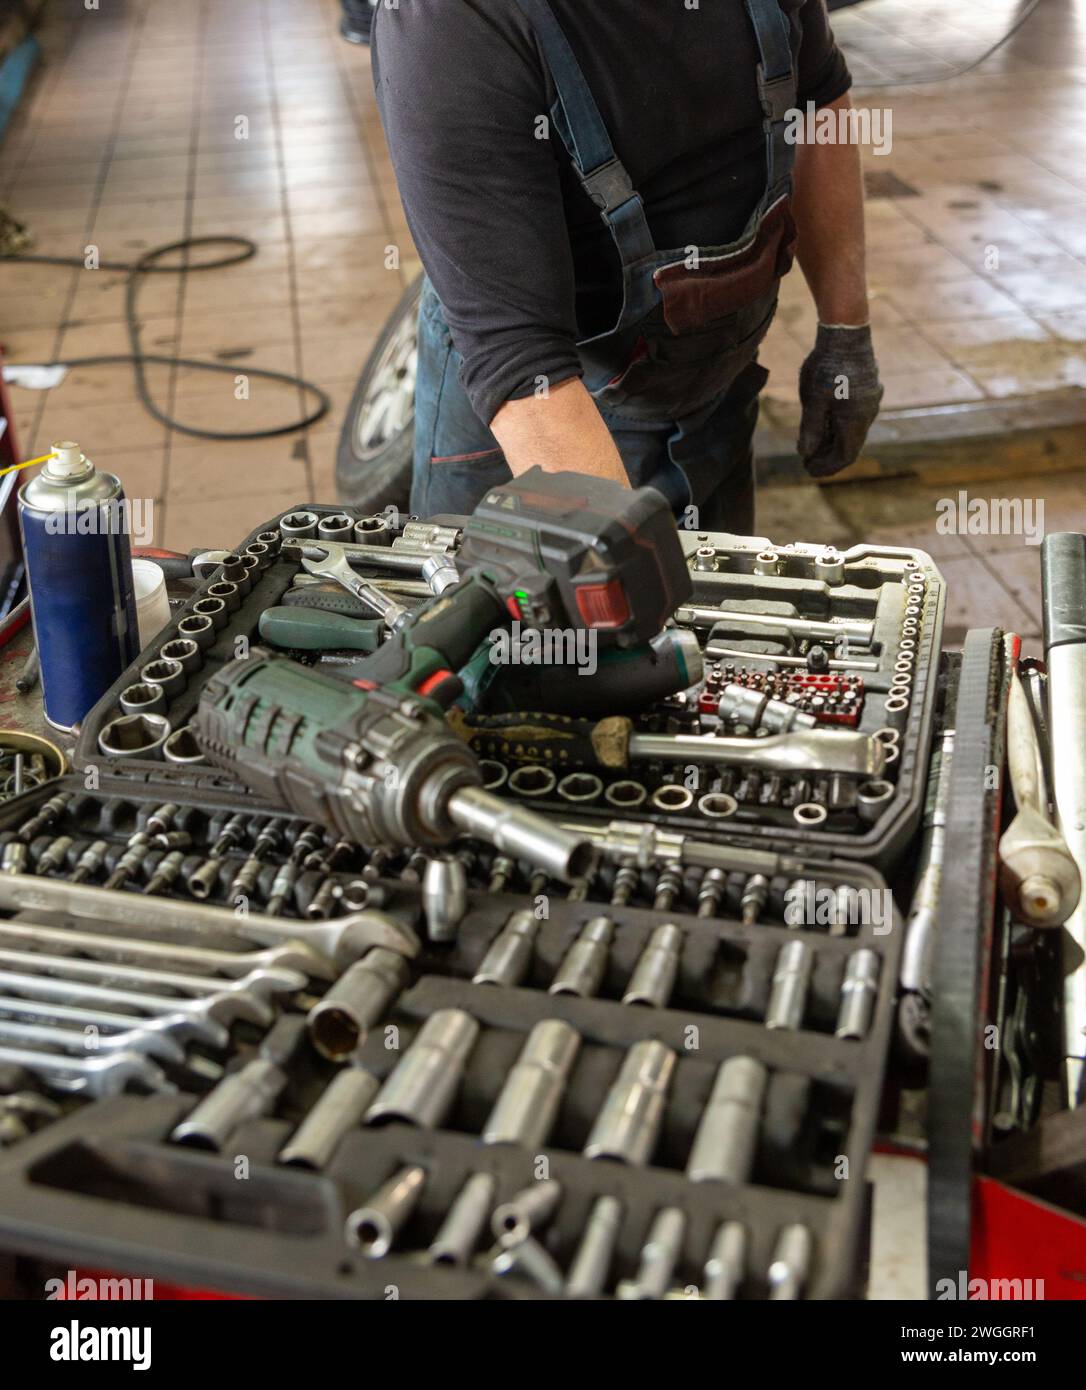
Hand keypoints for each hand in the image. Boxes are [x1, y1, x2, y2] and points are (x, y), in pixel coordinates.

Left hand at [797, 324, 883, 478]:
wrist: (846, 332)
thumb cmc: (827, 366)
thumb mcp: (813, 400)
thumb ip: (811, 428)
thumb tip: (806, 452)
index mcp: (856, 420)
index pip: (845, 456)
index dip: (827, 467)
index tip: (808, 469)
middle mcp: (868, 413)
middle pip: (850, 445)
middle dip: (828, 455)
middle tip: (806, 459)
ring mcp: (870, 401)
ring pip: (853, 430)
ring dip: (833, 440)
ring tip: (812, 443)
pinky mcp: (868, 390)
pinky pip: (855, 416)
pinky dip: (839, 425)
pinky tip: (824, 422)